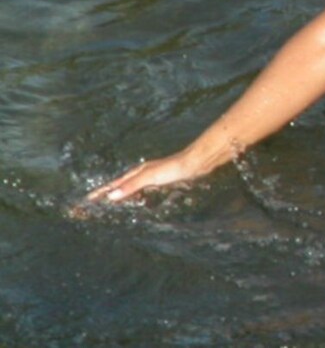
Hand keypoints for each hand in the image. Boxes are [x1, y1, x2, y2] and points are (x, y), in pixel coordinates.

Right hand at [83, 151, 210, 206]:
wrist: (197, 162)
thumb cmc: (174, 168)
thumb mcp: (151, 177)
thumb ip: (132, 186)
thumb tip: (110, 196)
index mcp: (135, 174)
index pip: (111, 186)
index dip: (98, 195)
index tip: (83, 203)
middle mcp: (140, 175)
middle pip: (117, 188)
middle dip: (102, 197)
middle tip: (87, 207)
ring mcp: (150, 179)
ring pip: (127, 190)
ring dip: (116, 198)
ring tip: (105, 207)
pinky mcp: (160, 182)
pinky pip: (140, 193)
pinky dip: (132, 198)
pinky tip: (135, 203)